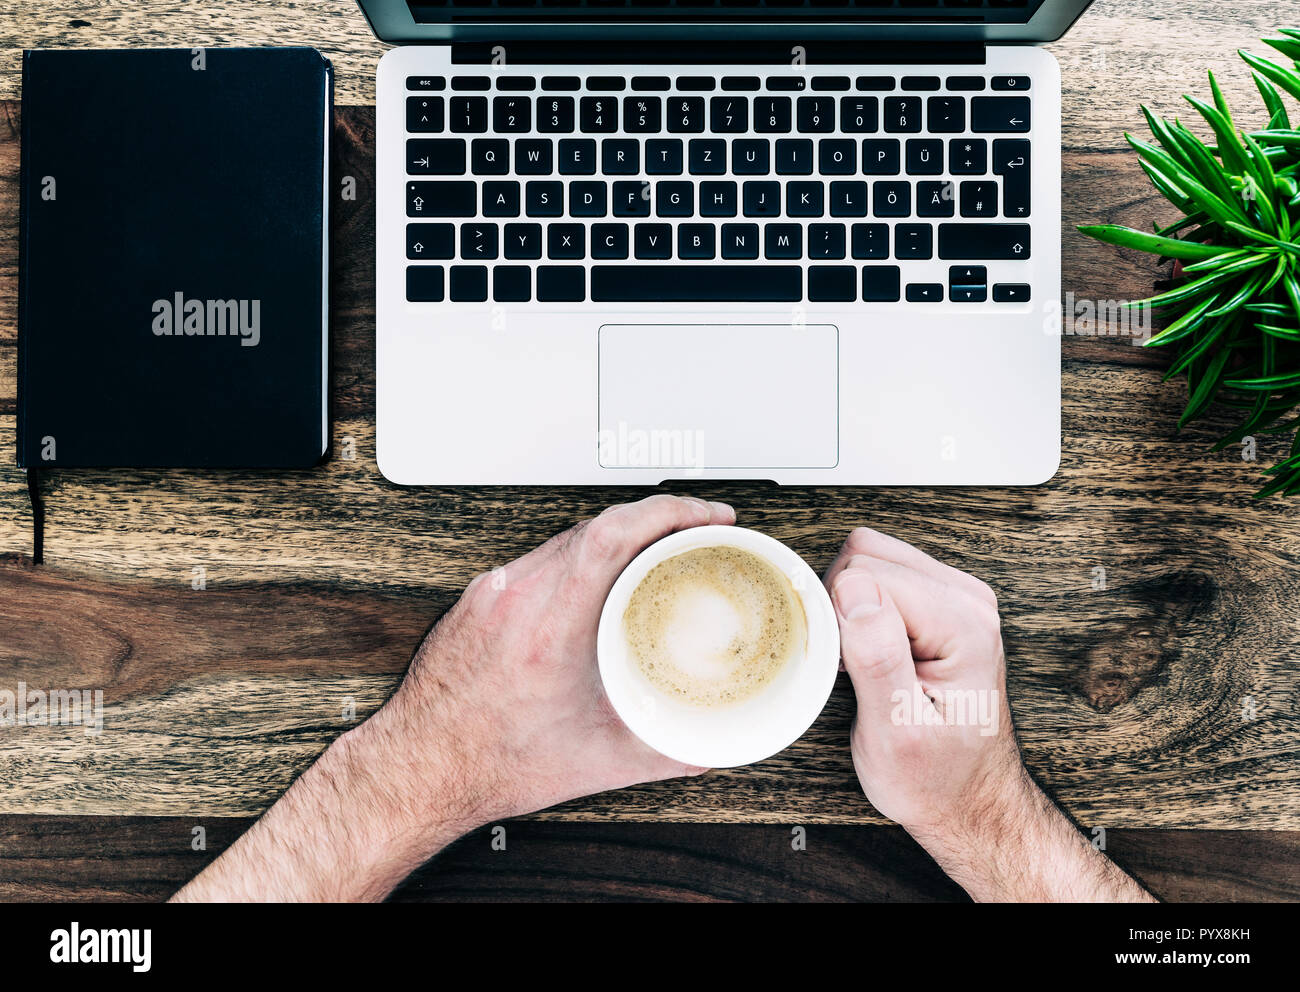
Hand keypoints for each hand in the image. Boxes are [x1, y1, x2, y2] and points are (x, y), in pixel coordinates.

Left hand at [375, 493, 734, 828]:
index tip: (704, 516)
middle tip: (696, 528)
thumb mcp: (596, 761)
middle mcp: (517, 599)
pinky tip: (600, 574)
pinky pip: (543, 555)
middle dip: (657, 517)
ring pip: (569, 535)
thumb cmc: (488, 764)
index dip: (668, 512)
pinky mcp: (481, 596)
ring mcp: (494, 592)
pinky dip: (583, 554)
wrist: (420, 767)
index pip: (612, 535)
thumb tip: (707, 743)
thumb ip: (664, 753)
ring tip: (657, 547)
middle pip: (599, 524)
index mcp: (549, 629)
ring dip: (619, 533)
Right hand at [824, 527, 1152, 901]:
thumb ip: (877, 659)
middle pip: (867, 556)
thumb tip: (853, 593)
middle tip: (850, 665)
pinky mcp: (940, 602)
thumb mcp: (896, 732)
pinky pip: (880, 573)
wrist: (968, 800)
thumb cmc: (936, 778)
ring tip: (861, 658)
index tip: (844, 666)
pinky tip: (868, 647)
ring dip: (849, 603)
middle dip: (840, 605)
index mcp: (963, 626)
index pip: (866, 575)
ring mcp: (957, 596)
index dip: (837, 618)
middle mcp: (968, 600)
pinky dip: (859, 604)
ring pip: (871, 557)